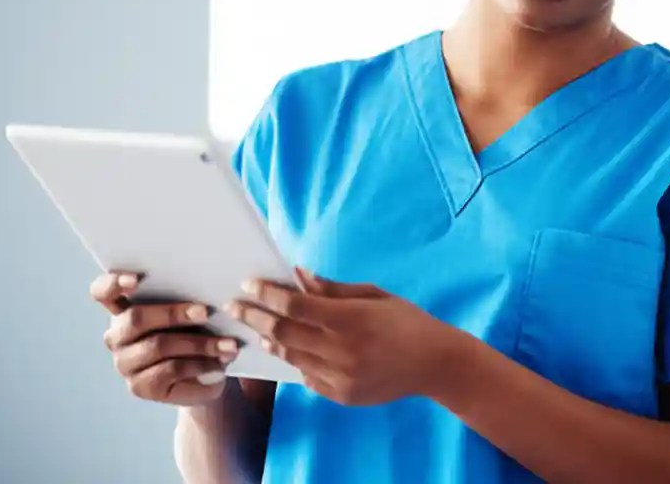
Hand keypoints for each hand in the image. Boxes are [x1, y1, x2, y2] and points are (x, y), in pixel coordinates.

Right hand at [89, 271, 241, 406]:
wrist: (208, 375)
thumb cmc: (199, 332)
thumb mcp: (194, 312)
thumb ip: (189, 297)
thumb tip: (208, 286)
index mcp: (124, 309)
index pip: (103, 292)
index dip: (113, 284)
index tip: (134, 280)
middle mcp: (117, 336)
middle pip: (135, 319)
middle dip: (172, 313)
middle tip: (205, 312)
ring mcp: (126, 364)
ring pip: (159, 345)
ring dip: (199, 343)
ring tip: (228, 344)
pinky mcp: (141, 387)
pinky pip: (171, 370)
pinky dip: (201, 364)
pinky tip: (220, 363)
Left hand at [227, 267, 468, 406]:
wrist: (434, 364)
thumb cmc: (406, 321)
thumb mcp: (374, 295)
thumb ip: (333, 289)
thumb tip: (297, 276)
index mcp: (349, 318)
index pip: (294, 304)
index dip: (267, 293)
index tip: (249, 284)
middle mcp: (341, 349)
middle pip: (284, 330)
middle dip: (255, 316)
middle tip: (235, 307)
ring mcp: (340, 375)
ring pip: (291, 356)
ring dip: (271, 340)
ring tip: (258, 330)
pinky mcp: (342, 395)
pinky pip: (307, 376)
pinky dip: (295, 360)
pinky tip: (288, 349)